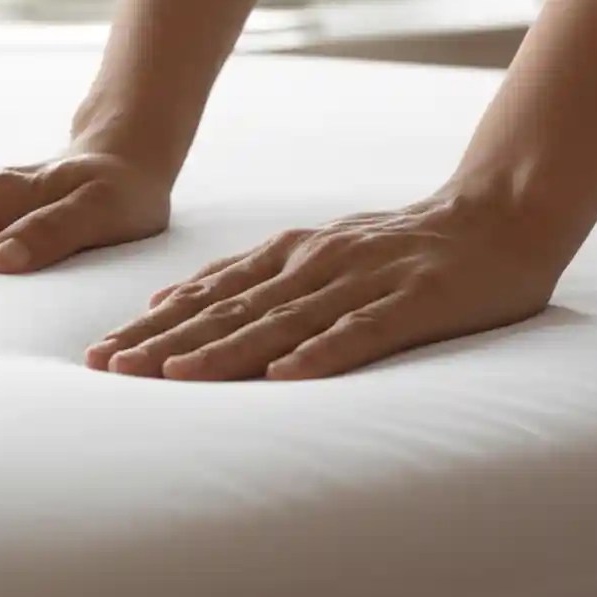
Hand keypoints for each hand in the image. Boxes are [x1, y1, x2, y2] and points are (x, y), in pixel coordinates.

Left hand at [85, 191, 566, 380]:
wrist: (494, 219)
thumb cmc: (394, 248)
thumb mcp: (309, 251)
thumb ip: (246, 276)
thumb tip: (171, 300)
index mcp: (287, 253)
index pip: (207, 293)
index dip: (153, 323)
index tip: (102, 352)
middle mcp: (313, 263)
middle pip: (229, 308)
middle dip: (167, 339)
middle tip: (114, 368)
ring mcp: (362, 281)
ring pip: (282, 320)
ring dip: (225, 350)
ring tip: (175, 376)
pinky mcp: (412, 301)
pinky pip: (361, 332)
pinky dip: (321, 353)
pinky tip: (285, 377)